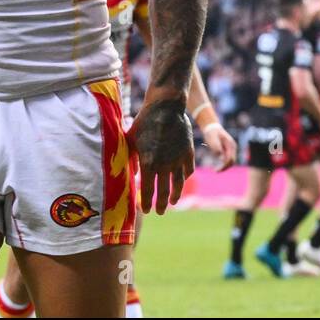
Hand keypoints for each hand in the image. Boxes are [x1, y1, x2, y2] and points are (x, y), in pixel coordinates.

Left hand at [127, 96, 194, 214]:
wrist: (165, 107)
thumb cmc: (143, 122)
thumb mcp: (131, 140)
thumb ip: (131, 159)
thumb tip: (132, 173)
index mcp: (147, 164)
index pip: (147, 191)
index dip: (146, 203)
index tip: (146, 210)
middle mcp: (164, 165)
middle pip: (164, 193)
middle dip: (161, 205)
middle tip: (160, 212)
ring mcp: (178, 159)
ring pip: (179, 184)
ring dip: (175, 195)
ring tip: (173, 201)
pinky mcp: (189, 152)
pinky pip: (188, 170)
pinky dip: (185, 177)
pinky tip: (182, 180)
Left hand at [202, 123, 236, 169]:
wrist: (211, 128)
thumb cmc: (211, 133)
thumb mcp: (212, 139)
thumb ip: (216, 147)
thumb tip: (220, 156)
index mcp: (230, 145)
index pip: (230, 158)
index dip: (225, 165)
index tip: (217, 169)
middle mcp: (232, 148)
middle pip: (232, 161)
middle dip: (225, 167)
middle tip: (216, 171)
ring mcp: (230, 149)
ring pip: (230, 161)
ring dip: (224, 166)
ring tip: (216, 170)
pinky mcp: (226, 151)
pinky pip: (226, 160)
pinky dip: (222, 164)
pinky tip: (216, 166)